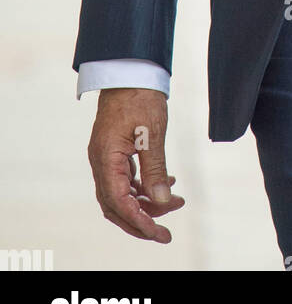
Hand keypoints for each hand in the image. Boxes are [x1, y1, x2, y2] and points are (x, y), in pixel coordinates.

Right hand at [87, 88, 183, 241]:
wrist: (130, 70)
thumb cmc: (140, 96)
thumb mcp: (153, 132)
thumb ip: (155, 168)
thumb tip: (163, 201)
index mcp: (106, 158)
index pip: (119, 202)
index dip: (139, 221)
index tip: (160, 232)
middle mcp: (101, 161)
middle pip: (116, 206)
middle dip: (140, 221)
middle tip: (165, 233)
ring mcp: (106, 157)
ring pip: (122, 194)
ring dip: (147, 203)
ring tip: (177, 202)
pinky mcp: (114, 151)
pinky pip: (126, 179)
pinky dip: (145, 187)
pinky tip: (168, 182)